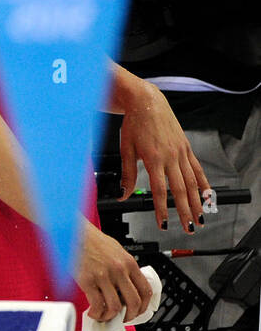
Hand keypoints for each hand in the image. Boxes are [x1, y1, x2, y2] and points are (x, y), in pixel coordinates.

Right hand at [74, 221, 153, 322]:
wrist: (71, 231)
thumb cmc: (90, 239)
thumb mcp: (115, 250)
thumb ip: (123, 267)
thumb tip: (125, 286)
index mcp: (128, 262)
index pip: (145, 290)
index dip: (144, 306)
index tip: (138, 311)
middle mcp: (119, 270)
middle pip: (133, 302)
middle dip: (129, 316)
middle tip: (122, 318)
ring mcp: (103, 276)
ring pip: (115, 307)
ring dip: (110, 317)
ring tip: (104, 316)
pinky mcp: (87, 280)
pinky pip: (97, 304)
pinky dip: (97, 313)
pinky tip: (93, 312)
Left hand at [117, 82, 210, 231]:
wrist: (147, 102)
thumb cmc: (134, 124)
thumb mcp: (125, 149)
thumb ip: (127, 174)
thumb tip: (123, 194)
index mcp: (154, 158)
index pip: (160, 191)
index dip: (162, 210)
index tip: (164, 224)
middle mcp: (171, 157)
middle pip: (180, 190)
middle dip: (185, 212)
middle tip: (189, 229)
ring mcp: (182, 152)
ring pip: (193, 182)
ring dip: (197, 202)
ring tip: (200, 218)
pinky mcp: (187, 148)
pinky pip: (198, 169)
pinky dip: (204, 184)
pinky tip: (208, 196)